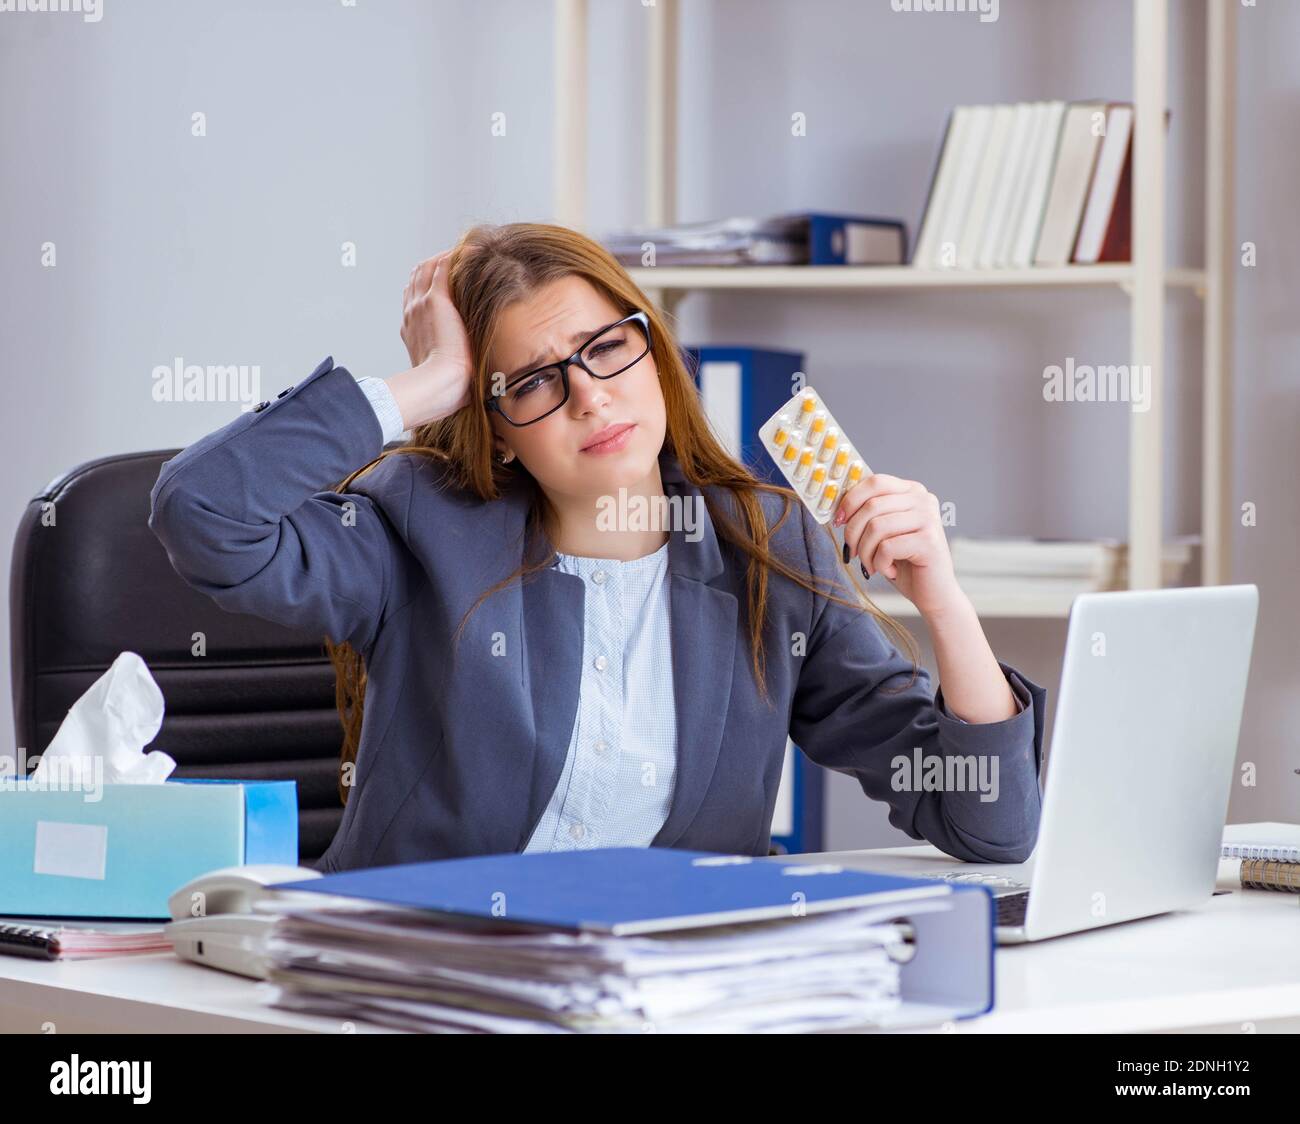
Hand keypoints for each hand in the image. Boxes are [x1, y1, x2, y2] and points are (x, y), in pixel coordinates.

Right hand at [392, 251, 473, 425]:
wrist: (439, 384)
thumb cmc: (444, 388)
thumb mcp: (443, 370)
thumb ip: (452, 362)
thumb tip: (473, 371)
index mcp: (411, 329)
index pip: (414, 296)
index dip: (428, 285)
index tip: (447, 281)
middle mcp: (412, 312)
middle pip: (417, 277)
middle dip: (436, 266)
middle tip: (458, 262)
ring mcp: (421, 304)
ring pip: (427, 268)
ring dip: (446, 258)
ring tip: (466, 253)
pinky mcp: (436, 300)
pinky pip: (443, 267)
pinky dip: (456, 256)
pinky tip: (472, 251)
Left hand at [833, 473, 962, 616]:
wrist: (933, 592)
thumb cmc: (904, 562)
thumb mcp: (884, 531)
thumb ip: (870, 513)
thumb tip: (839, 508)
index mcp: (912, 491)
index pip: (875, 482)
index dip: (850, 500)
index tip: (838, 520)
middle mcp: (924, 500)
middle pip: (872, 506)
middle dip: (853, 533)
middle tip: (852, 552)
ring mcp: (929, 519)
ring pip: (876, 527)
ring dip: (865, 552)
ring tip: (871, 565)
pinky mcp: (929, 541)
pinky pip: (887, 547)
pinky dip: (880, 564)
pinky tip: (890, 570)